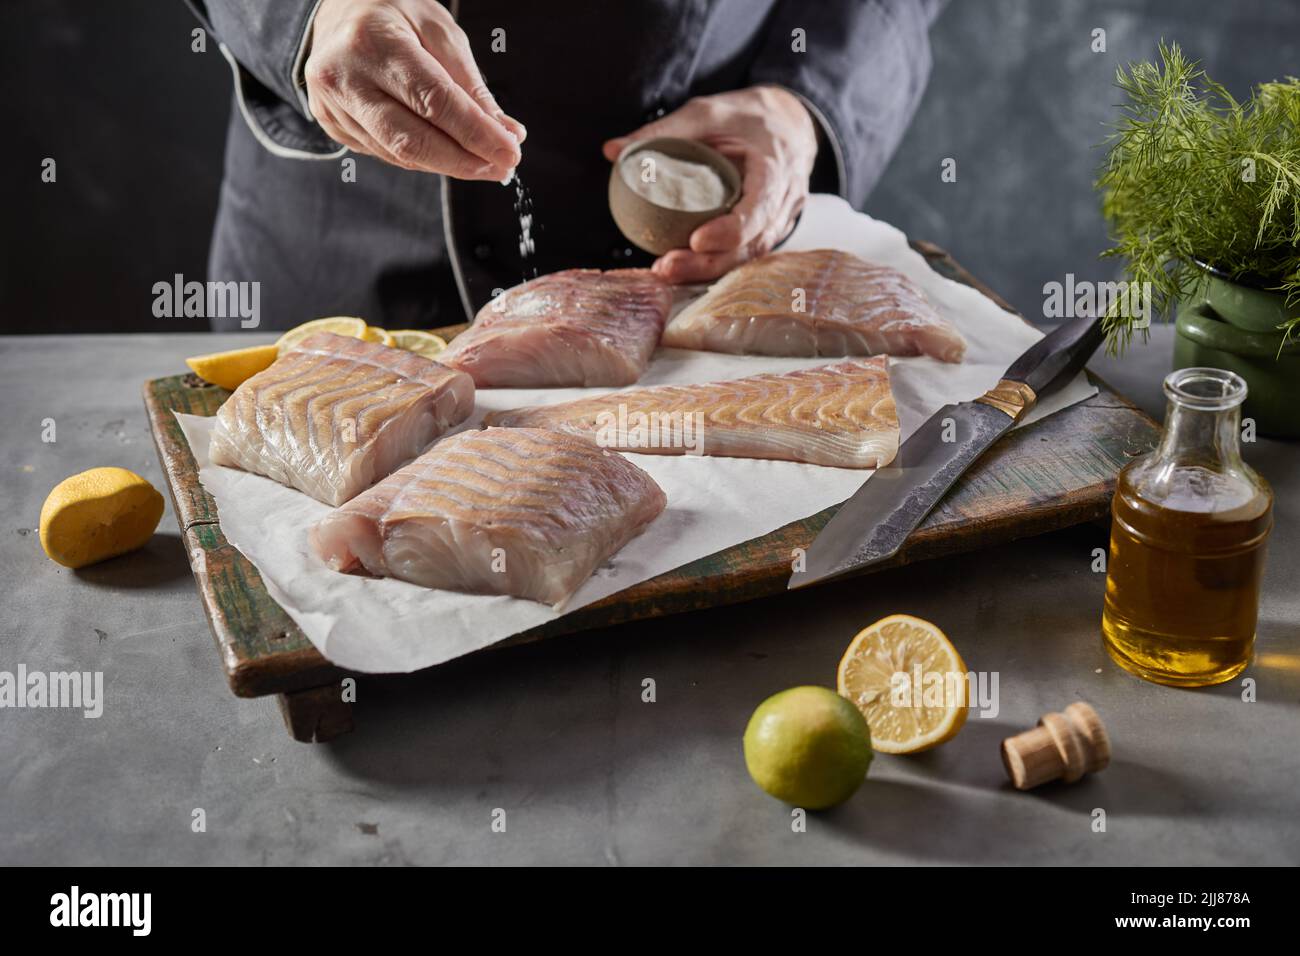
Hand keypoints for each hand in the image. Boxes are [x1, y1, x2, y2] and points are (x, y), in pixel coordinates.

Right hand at [305, 0, 525, 179]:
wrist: (336, 11)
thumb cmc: (394, 13)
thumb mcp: (439, 30)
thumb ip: (470, 83)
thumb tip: (505, 132)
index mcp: (371, 42)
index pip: (432, 100)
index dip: (475, 132)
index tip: (510, 151)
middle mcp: (343, 78)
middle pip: (412, 140)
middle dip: (464, 160)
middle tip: (501, 167)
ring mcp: (333, 107)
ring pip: (400, 154)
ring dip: (448, 164)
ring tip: (484, 161)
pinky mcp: (334, 126)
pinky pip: (388, 153)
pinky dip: (424, 158)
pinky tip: (447, 152)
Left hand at [603, 86, 817, 282]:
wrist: (790, 123)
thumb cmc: (748, 116)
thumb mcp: (707, 112)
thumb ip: (663, 131)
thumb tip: (612, 150)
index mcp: (775, 168)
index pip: (759, 208)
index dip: (730, 230)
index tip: (696, 240)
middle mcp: (783, 202)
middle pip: (752, 244)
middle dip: (709, 263)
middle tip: (667, 267)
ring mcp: (779, 222)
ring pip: (748, 257)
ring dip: (707, 271)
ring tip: (666, 272)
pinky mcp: (767, 233)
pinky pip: (743, 255)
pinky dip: (714, 265)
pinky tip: (681, 270)